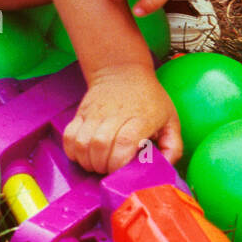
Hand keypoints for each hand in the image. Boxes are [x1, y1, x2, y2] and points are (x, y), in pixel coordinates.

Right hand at [63, 64, 182, 174]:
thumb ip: (173, 147)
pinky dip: (73, 151)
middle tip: (109, 170)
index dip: (120, 162)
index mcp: (141, 118)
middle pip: (100, 146)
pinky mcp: (80, 113)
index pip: (124, 143)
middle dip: (103, 166)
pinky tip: (84, 155)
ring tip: (97, 164)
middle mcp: (116, 115)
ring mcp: (95, 113)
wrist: (122, 70)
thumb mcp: (170, 119)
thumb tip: (164, 168)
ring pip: (82, 143)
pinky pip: (69, 136)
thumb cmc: (149, 99)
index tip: (123, 170)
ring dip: (87, 161)